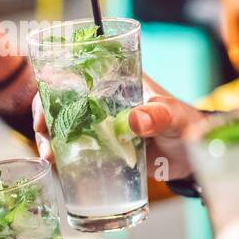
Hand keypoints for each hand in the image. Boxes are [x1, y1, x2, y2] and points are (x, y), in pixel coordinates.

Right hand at [34, 73, 200, 180]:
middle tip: (44, 136)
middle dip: (45, 114)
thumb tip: (134, 121)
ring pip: (64, 125)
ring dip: (51, 138)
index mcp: (118, 80)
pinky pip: (77, 148)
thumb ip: (158, 116)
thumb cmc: (187, 125)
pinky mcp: (103, 147)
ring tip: (50, 157)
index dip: (54, 81)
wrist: (193, 155)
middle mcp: (103, 99)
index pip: (77, 71)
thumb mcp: (175, 116)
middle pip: (62, 99)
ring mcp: (101, 124)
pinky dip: (64, 156)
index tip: (45, 99)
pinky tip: (57, 167)